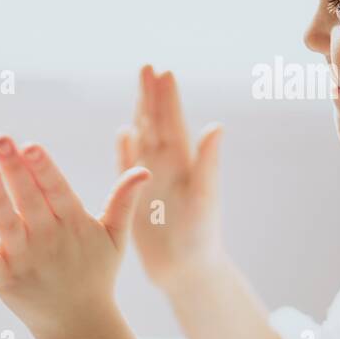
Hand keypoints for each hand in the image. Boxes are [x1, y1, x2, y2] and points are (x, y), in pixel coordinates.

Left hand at [0, 136, 150, 338]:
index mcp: (72, 223)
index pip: (57, 189)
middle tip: (0, 139)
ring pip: (7, 226)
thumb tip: (143, 169)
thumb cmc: (95, 274)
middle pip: (29, 198)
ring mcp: (26, 259)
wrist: (80, 324)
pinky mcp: (6, 280)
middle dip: (14, 169)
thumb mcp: (115, 238)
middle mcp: (48, 238)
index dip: (44, 168)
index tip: (31, 145)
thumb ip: (123, 202)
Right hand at [116, 65, 223, 291]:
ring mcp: (153, 181)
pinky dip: (126, 148)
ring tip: (139, 90)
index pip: (172, 123)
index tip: (162, 70)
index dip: (166, 98)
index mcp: (183, 164)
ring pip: (144, 139)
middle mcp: (168, 168)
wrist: (186, 271)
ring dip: (140, 114)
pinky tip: (123, 132)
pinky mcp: (138, 197)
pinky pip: (129, 166)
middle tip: (147, 66)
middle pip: (157, 124)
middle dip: (151, 96)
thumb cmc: (200, 239)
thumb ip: (209, 163)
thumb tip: (216, 126)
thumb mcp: (205, 200)